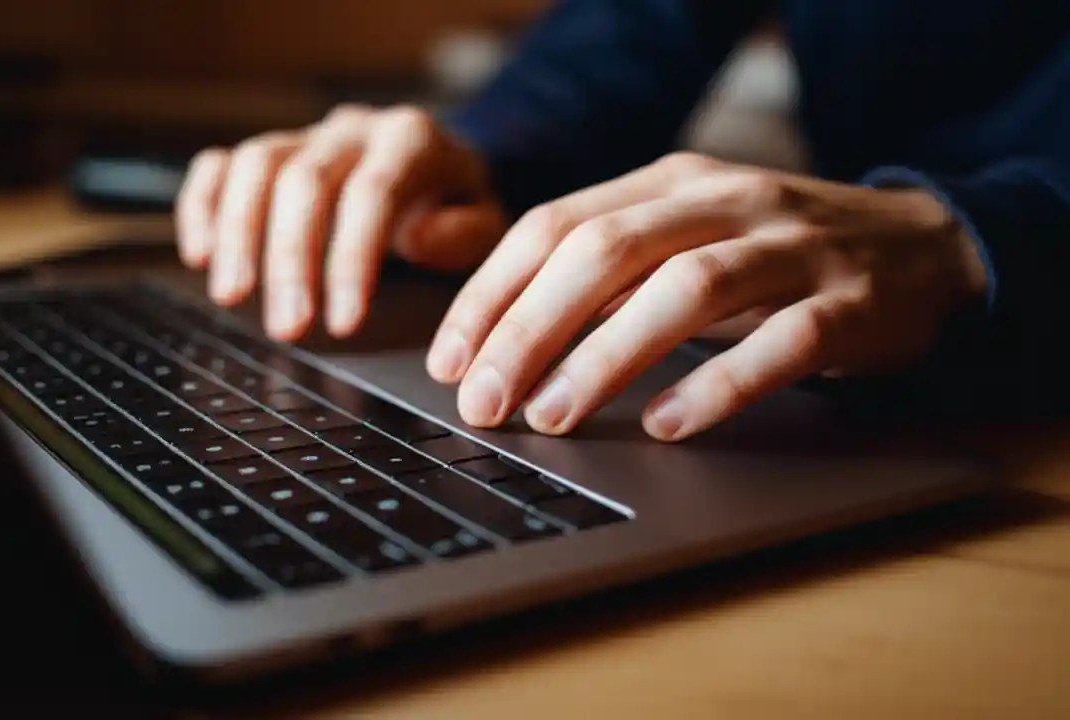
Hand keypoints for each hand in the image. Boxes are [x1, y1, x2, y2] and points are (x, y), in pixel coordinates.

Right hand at [175, 105, 504, 339]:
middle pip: (304, 181)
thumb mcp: (491, 224)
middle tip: (288, 328)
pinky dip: (202, 205)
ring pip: (256, 166)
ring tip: (233, 297)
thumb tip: (419, 240)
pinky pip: (222, 163)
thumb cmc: (459, 206)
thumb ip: (465, 233)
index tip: (343, 324)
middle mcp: (352, 130)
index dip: (351, 260)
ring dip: (237, 233)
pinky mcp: (271, 151)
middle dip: (289, 258)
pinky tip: (201, 254)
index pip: (371, 194)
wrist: (439, 164)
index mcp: (411, 139)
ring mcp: (305, 136)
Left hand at [425, 152, 987, 440]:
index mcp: (667, 182)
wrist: (922, 247)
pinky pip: (780, 342)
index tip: (449, 360)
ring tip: (551, 415)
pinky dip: (718, 383)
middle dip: (528, 329)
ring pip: (685, 290)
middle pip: (604, 253)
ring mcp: (792, 249)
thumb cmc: (773, 256)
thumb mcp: (682, 237)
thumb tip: (500, 338)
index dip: (491, 294)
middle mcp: (724, 202)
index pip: (554, 226)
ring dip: (606, 356)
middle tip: (483, 400)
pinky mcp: (850, 304)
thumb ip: (605, 271)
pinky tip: (667, 423)